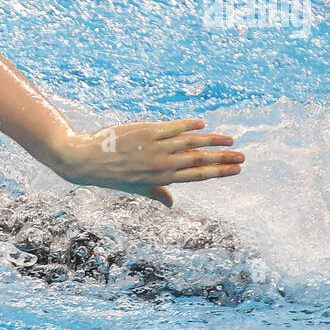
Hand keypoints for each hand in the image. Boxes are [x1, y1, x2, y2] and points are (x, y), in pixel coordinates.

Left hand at [53, 119, 243, 206]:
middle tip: (242, 157)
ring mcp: (155, 147)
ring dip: (212, 141)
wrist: (86, 160)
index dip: (219, 172)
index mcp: (162, 178)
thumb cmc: (111, 175)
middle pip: (200, 160)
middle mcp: (162, 163)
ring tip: (229, 140)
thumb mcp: (136, 188)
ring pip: (191, 143)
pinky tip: (202, 124)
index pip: (197, 175)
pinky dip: (188, 125)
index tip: (236, 170)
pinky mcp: (147, 131)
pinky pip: (173, 127)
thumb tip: (172, 204)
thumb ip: (157, 193)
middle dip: (223, 159)